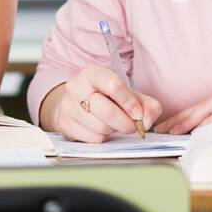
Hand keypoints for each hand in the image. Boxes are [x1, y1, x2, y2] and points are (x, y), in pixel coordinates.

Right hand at [49, 64, 163, 143]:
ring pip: (100, 127)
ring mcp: (68, 106)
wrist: (75, 103)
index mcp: (92, 73)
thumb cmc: (106, 97)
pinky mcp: (65, 124)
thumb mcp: (128, 94)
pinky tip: (100, 128)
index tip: (138, 114)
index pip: (113, 85)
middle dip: (125, 123)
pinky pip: (92, 138)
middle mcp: (76, 87)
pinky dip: (102, 137)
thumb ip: (147, 104)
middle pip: (107, 111)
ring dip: (113, 130)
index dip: (129, 102)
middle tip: (131, 126)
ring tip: (112, 123)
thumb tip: (147, 121)